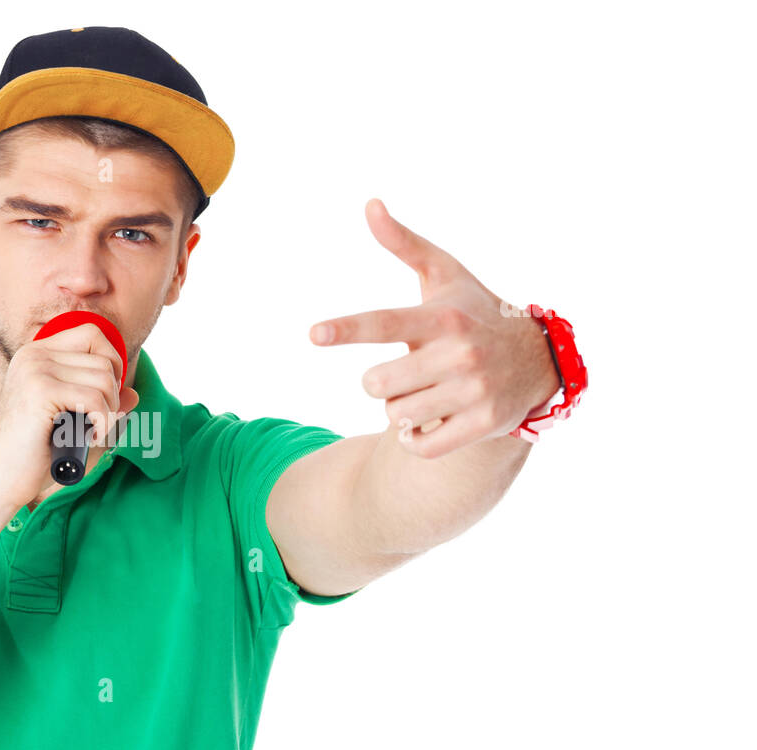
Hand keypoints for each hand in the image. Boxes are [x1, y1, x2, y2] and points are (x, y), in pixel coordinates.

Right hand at [0, 322, 139, 511]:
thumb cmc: (34, 453)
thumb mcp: (70, 421)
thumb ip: (99, 401)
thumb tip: (134, 394)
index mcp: (37, 354)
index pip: (92, 334)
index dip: (112, 362)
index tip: (105, 397)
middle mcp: (34, 355)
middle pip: (104, 359)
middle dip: (113, 397)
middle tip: (97, 423)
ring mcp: (36, 370)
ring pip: (105, 380)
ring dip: (109, 413)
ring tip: (92, 433)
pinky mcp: (41, 391)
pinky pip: (96, 400)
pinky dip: (102, 424)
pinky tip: (88, 439)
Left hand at [309, 199, 561, 458]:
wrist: (536, 359)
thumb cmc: (473, 313)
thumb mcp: (444, 276)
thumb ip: (403, 243)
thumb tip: (370, 204)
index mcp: (441, 317)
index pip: (384, 323)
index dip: (347, 328)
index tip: (314, 334)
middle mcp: (459, 353)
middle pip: (377, 383)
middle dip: (380, 382)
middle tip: (407, 372)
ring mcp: (473, 391)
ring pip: (395, 415)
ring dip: (400, 409)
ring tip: (428, 392)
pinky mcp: (482, 424)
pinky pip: (418, 445)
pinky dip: (415, 437)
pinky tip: (434, 419)